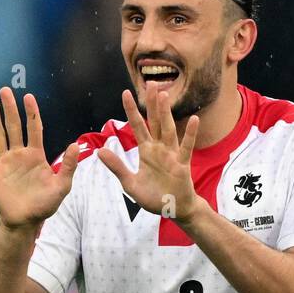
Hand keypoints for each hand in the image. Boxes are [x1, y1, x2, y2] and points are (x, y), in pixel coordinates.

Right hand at [0, 88, 79, 229]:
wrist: (24, 221)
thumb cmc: (44, 205)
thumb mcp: (61, 187)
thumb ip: (68, 166)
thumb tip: (75, 144)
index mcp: (36, 155)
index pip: (34, 128)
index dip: (32, 113)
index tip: (28, 96)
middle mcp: (19, 154)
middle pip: (14, 127)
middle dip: (10, 109)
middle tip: (5, 90)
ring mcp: (4, 162)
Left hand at [97, 89, 200, 221]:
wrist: (173, 210)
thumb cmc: (153, 196)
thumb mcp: (130, 183)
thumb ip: (117, 167)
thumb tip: (100, 151)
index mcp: (146, 151)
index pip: (137, 126)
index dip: (131, 110)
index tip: (126, 93)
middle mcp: (159, 148)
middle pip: (154, 121)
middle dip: (152, 103)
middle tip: (151, 82)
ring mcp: (171, 155)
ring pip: (168, 129)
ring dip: (166, 113)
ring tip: (164, 95)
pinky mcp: (182, 165)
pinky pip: (186, 147)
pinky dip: (190, 134)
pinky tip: (193, 119)